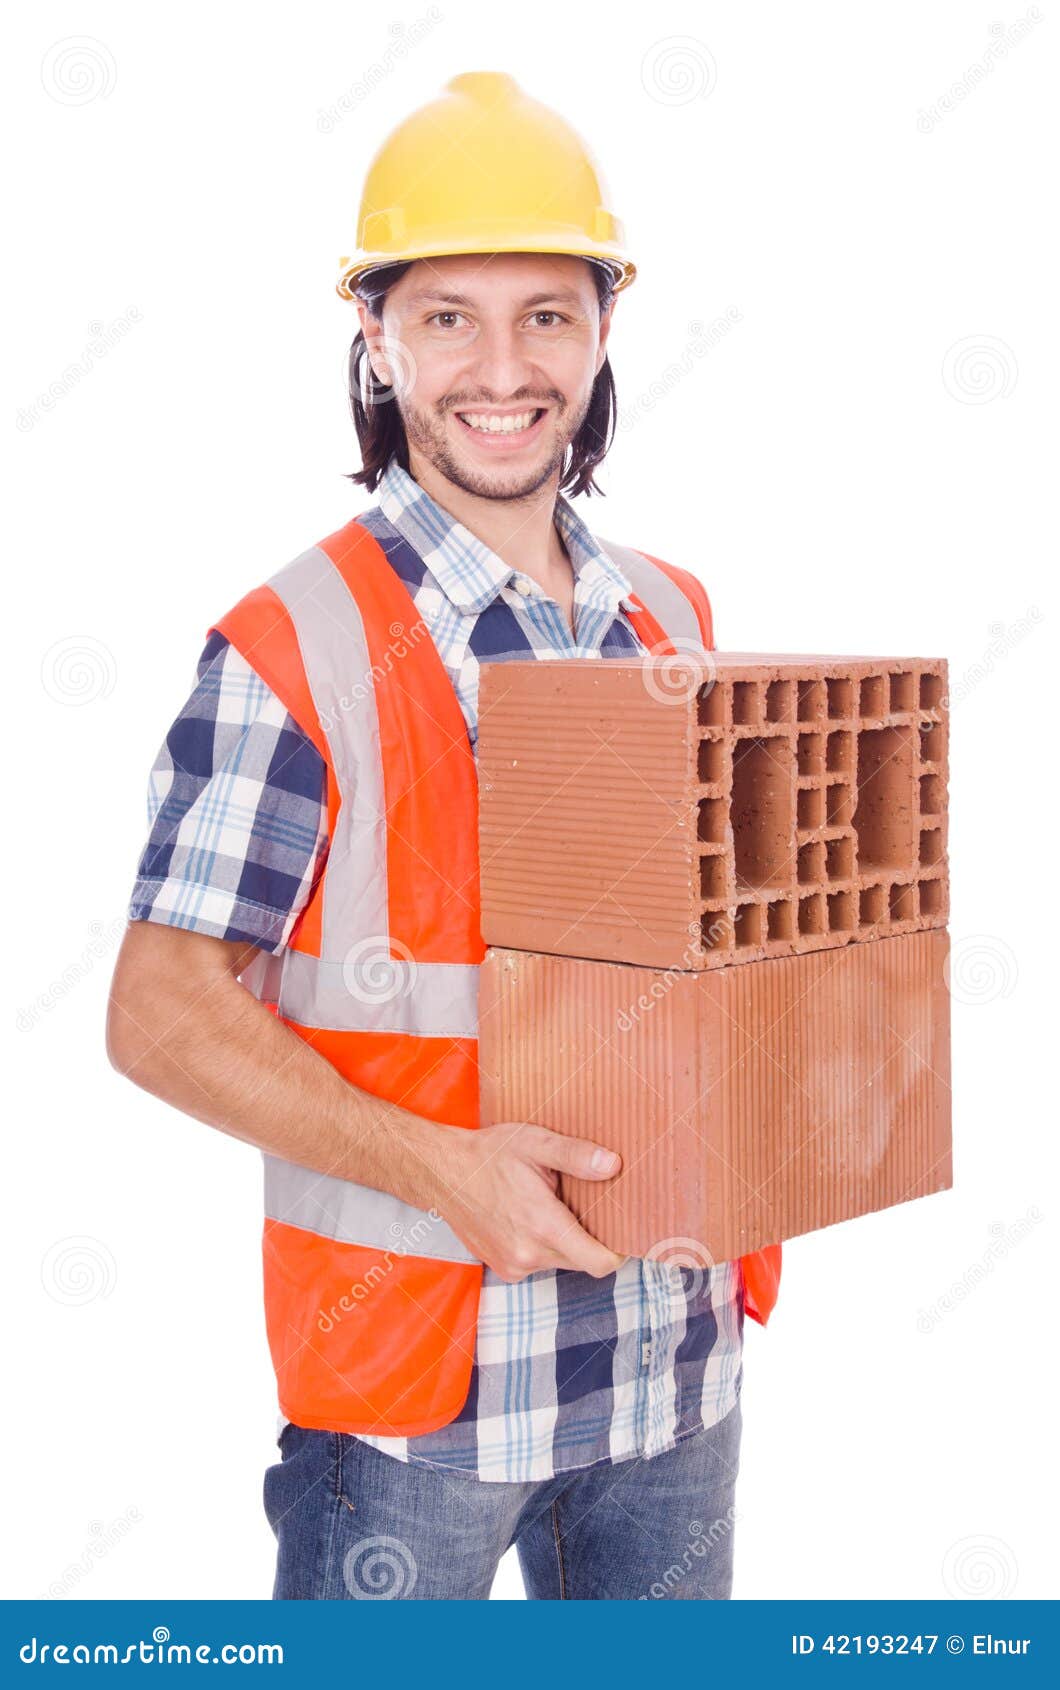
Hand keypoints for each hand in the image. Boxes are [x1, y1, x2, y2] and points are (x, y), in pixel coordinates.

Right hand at [427, 1121, 624, 1280]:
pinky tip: (529, 1218)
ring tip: (551, 1207)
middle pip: (583, 1262)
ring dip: (564, 1242)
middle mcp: (529, 1254)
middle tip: (586, 1206)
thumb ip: (576, 1155)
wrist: (442, 1173)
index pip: (600, 1263)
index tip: (623, 1232)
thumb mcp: (536, 1144)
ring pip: (561, 1262)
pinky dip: (542, 1246)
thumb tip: (614, 1164)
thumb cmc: (490, 1155)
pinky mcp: (503, 1269)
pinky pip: (538, 1263)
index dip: (618, 1251)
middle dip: (591, 1240)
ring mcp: (514, 1265)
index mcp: (543, 1225)